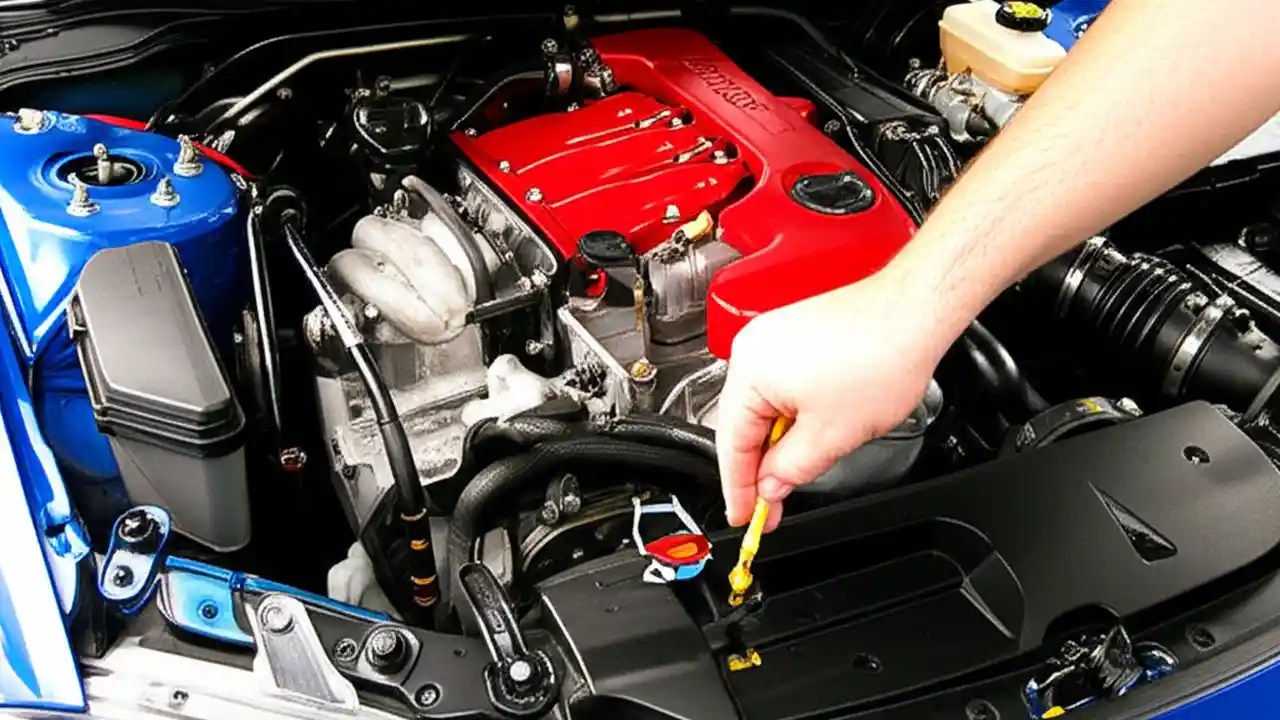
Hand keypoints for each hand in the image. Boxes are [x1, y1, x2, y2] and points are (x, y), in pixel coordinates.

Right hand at [715, 272, 946, 529]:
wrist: (914, 313)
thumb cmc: (879, 357)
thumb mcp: (831, 436)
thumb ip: (791, 470)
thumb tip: (770, 486)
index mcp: (750, 371)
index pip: (732, 444)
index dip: (738, 488)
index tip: (743, 516)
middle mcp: (754, 349)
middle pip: (744, 424)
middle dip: (759, 468)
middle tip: (769, 507)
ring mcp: (775, 339)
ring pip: (765, 406)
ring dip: (778, 442)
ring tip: (796, 472)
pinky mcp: (798, 336)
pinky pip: (783, 385)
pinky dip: (792, 416)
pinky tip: (809, 435)